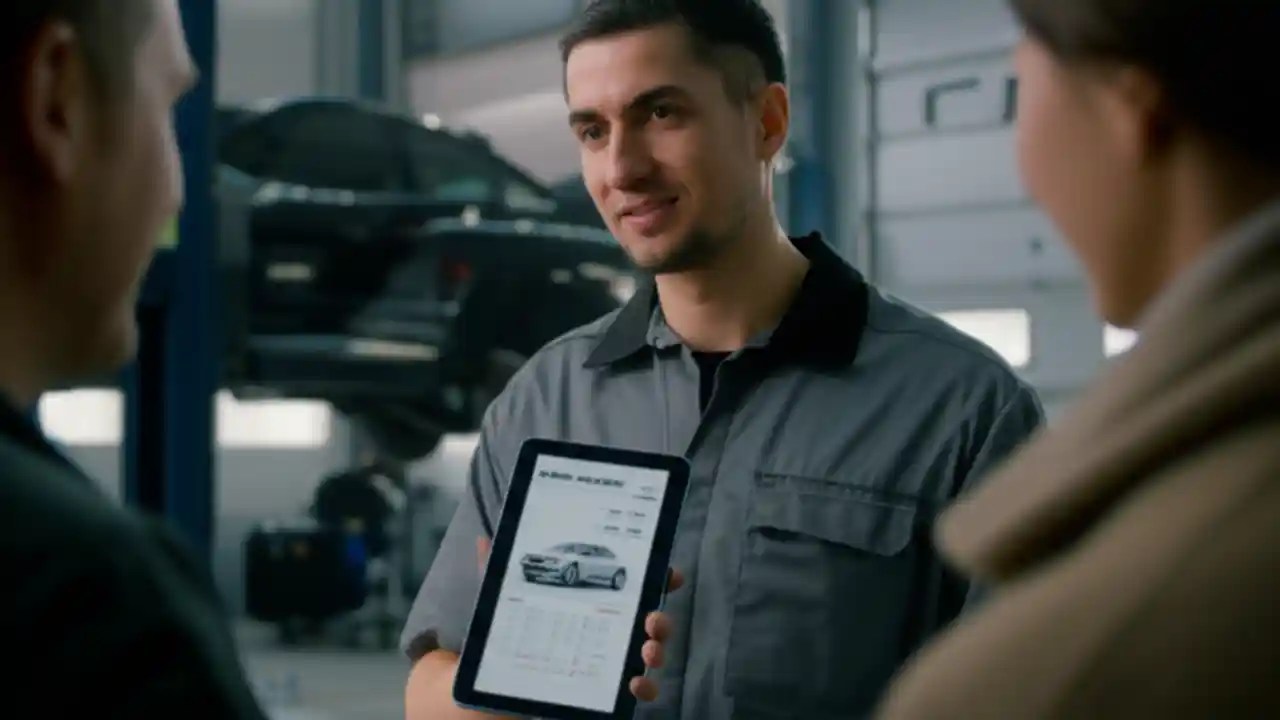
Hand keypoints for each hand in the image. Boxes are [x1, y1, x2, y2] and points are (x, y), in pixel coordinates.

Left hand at [475, 537, 683, 703]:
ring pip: (650, 654)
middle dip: (661, 617)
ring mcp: (611, 665)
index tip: (670, 572)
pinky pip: (638, 693)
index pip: (632, 587)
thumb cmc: (506, 648)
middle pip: (648, 620)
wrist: (494, 700)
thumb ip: (498, 574)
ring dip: (658, 650)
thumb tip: (483, 537)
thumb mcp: (502, 607)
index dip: (656, 577)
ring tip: (647, 651)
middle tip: (653, 618)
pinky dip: (644, 689)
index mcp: (592, 606)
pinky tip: (634, 684)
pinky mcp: (607, 694)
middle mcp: (608, 634)